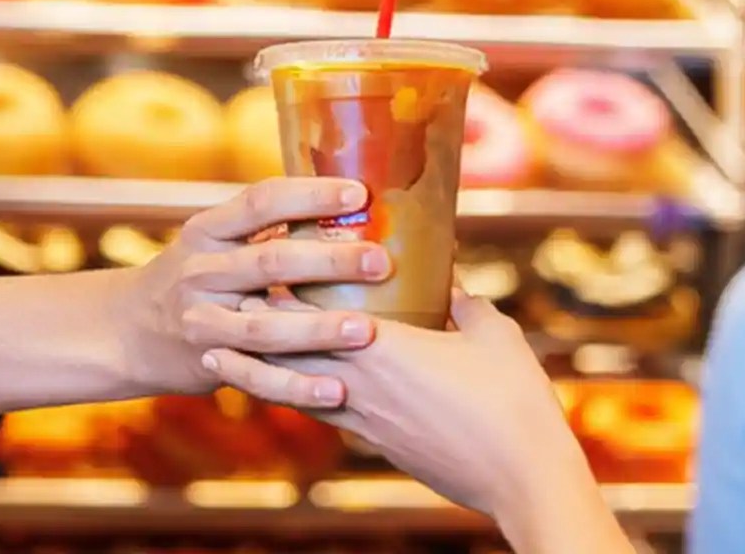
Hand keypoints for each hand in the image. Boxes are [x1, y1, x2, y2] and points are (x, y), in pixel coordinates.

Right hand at [119, 177, 392, 407]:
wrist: (125, 330)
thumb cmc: (198, 273)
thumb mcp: (217, 239)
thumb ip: (269, 226)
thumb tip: (350, 199)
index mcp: (209, 229)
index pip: (262, 202)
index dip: (310, 195)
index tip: (358, 192)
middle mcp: (202, 271)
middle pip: (271, 262)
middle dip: (330, 260)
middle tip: (381, 261)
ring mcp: (202, 321)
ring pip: (264, 326)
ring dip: (318, 328)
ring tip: (367, 329)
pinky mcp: (209, 364)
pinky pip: (258, 378)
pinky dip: (297, 388)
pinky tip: (337, 390)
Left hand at [204, 291, 634, 553]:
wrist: (521, 478)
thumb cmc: (514, 401)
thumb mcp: (495, 336)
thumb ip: (466, 304)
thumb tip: (451, 281)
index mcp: (383, 349)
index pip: (308, 315)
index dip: (277, 289)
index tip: (258, 264)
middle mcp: (360, 387)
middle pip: (283, 358)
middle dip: (248, 332)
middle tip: (223, 306)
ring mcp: (366, 425)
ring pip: (294, 394)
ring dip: (260, 372)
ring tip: (230, 354)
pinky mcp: (380, 449)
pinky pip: (328, 417)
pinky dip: (304, 398)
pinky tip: (307, 391)